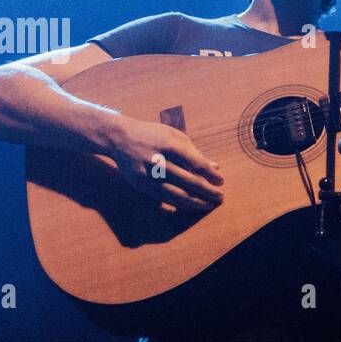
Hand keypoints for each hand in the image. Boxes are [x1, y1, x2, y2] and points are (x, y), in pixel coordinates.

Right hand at [107, 116, 224, 213]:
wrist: (120, 138)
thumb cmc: (152, 135)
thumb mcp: (174, 135)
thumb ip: (194, 151)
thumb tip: (215, 167)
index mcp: (169, 144)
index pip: (195, 163)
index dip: (210, 175)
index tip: (221, 182)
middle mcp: (158, 160)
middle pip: (188, 180)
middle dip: (207, 191)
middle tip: (219, 197)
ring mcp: (148, 174)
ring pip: (175, 193)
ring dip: (195, 202)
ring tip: (208, 205)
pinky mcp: (140, 185)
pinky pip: (162, 198)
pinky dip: (177, 204)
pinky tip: (189, 206)